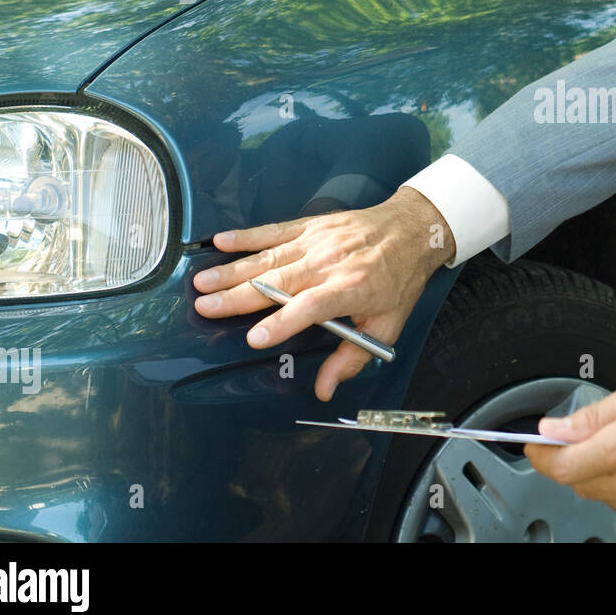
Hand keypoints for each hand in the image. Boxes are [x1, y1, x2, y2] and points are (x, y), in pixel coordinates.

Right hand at [191, 186, 454, 400]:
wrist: (413, 229)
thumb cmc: (400, 277)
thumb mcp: (388, 325)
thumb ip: (353, 358)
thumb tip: (325, 388)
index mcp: (351, 288)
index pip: (310, 307)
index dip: (282, 323)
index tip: (254, 338)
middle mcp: (330, 263)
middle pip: (278, 283)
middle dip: (238, 297)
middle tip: (205, 307)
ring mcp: (318, 242)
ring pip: (269, 258)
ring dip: (232, 270)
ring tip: (202, 281)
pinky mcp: (311, 227)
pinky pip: (274, 231)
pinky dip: (247, 236)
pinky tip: (221, 242)